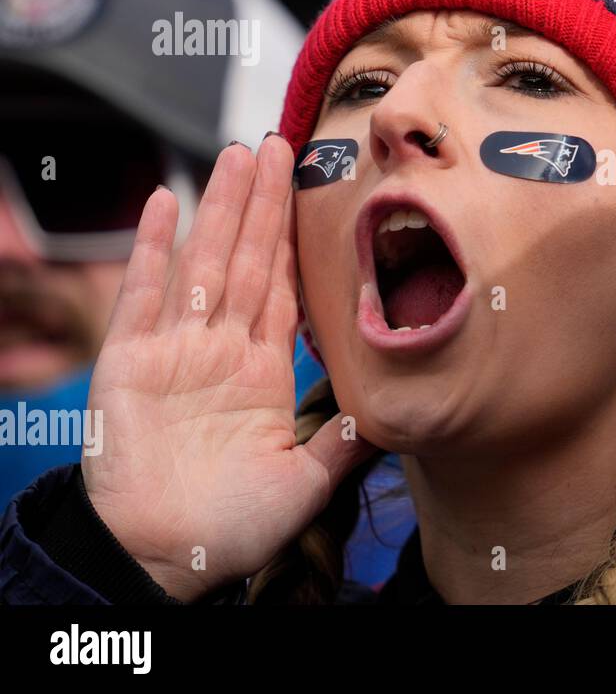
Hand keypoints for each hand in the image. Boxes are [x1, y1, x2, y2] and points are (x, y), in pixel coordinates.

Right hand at [82, 135, 375, 601]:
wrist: (161, 561)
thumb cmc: (233, 530)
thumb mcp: (306, 483)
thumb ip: (345, 443)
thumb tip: (396, 416)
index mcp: (262, 371)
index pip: (284, 287)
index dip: (295, 240)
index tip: (311, 192)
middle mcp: (220, 350)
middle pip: (246, 260)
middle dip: (263, 203)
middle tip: (278, 144)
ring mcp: (174, 351)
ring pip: (202, 263)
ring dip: (220, 208)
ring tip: (237, 153)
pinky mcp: (129, 361)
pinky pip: (142, 295)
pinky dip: (153, 248)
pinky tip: (167, 201)